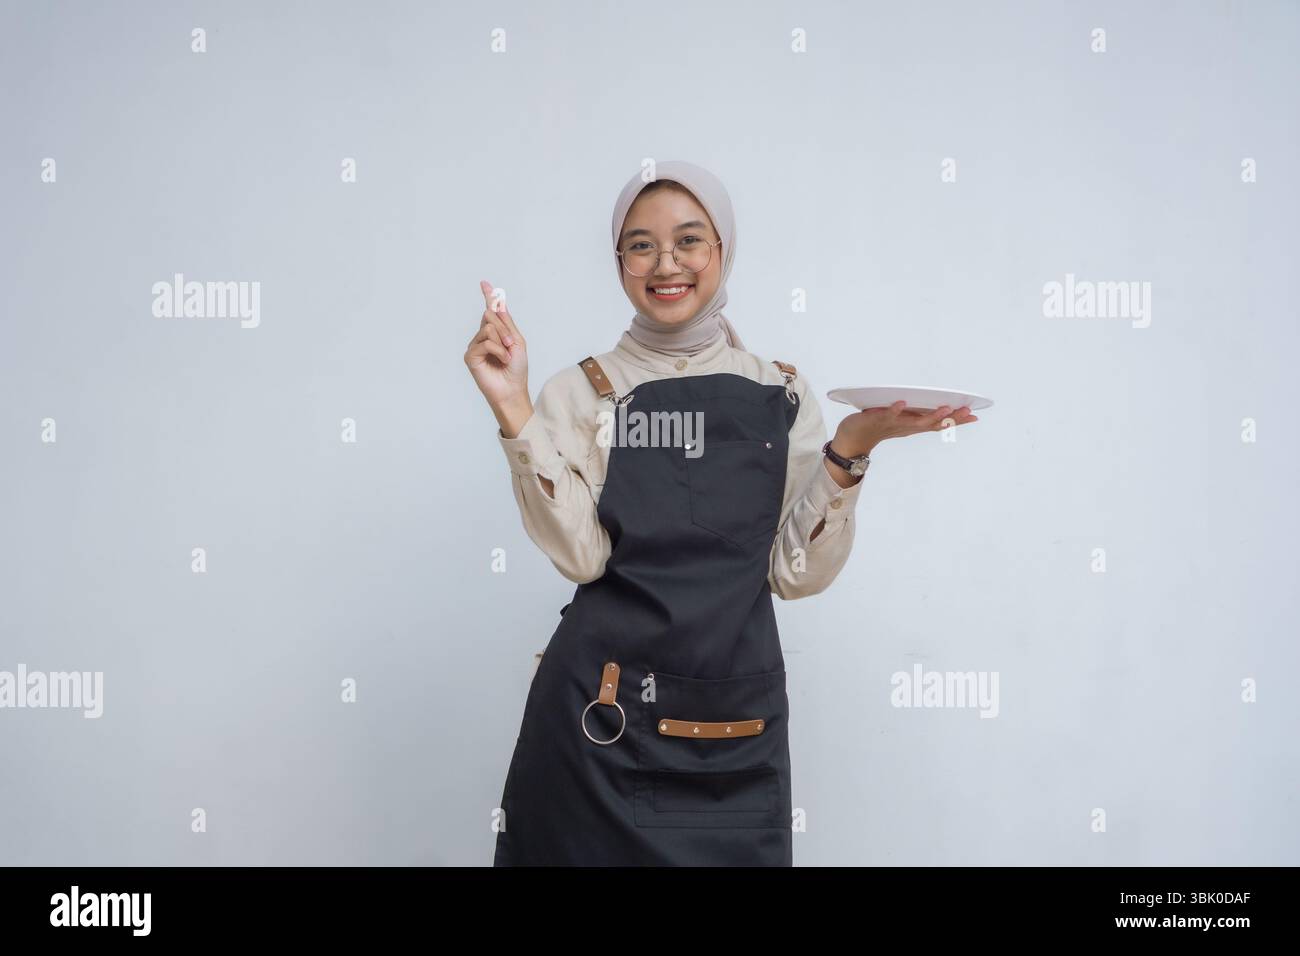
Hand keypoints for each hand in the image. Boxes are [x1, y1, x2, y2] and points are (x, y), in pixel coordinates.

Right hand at [465, 279, 531, 434]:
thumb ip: (505, 322)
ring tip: (507, 356)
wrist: (513, 389)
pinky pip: (485, 342)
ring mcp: (475, 346)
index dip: (488, 296)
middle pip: (490, 315)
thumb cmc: (516, 369)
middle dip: (504, 329)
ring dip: (502, 341)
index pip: (490, 311)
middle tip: (511, 344)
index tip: (485, 283)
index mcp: (496, 333)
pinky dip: (497, 350)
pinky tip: (501, 361)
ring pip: (488, 328)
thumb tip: (497, 302)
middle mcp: (483, 337)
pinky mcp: (470, 356)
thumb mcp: (516, 341)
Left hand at [831, 402, 978, 457]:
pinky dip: (895, 410)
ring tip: (944, 408)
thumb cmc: (879, 426)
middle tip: (967, 411)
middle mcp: (906, 427)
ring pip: (914, 422)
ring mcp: (892, 425)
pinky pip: (887, 415)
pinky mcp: (876, 420)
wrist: (853, 438)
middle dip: (950, 418)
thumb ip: (917, 414)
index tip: (975, 415)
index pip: (939, 424)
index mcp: (913, 426)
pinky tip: (902, 403)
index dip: (957, 421)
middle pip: (932, 424)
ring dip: (930, 416)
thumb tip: (932, 404)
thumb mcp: (902, 421)